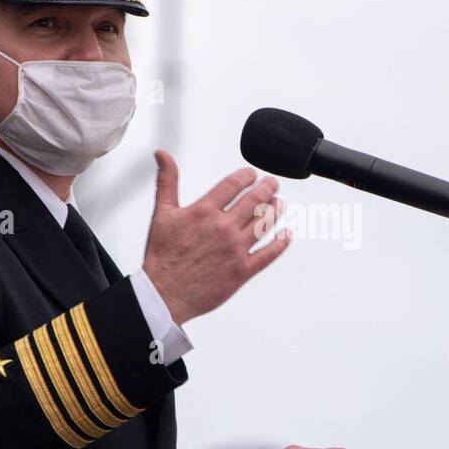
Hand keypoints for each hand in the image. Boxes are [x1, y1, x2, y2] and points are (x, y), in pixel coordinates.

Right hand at [143, 150, 289, 324]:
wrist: (164, 294)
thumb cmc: (162, 256)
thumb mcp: (161, 214)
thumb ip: (167, 182)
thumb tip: (162, 155)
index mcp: (204, 211)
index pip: (234, 184)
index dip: (247, 176)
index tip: (252, 174)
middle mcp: (223, 227)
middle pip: (255, 200)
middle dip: (268, 188)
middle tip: (273, 184)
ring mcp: (235, 249)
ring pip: (265, 223)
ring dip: (276, 210)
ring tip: (279, 203)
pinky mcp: (242, 270)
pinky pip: (269, 253)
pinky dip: (281, 242)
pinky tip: (286, 234)